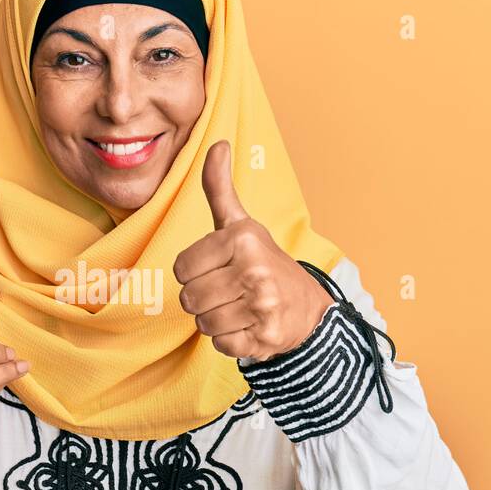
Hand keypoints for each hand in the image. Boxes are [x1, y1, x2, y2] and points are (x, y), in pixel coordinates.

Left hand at [173, 140, 331, 361]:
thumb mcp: (241, 224)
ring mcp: (262, 305)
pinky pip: (221, 345)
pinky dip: (230, 341)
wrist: (308, 308)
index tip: (216, 268)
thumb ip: (219, 188)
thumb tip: (217, 144)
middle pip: (189, 298)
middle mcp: (254, 270)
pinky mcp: (265, 337)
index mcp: (242, 239)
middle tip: (227, 292)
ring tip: (238, 308)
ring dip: (215, 320)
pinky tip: (248, 326)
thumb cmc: (262, 262)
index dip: (193, 272)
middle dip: (203, 299)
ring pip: (203, 324)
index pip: (182, 268)